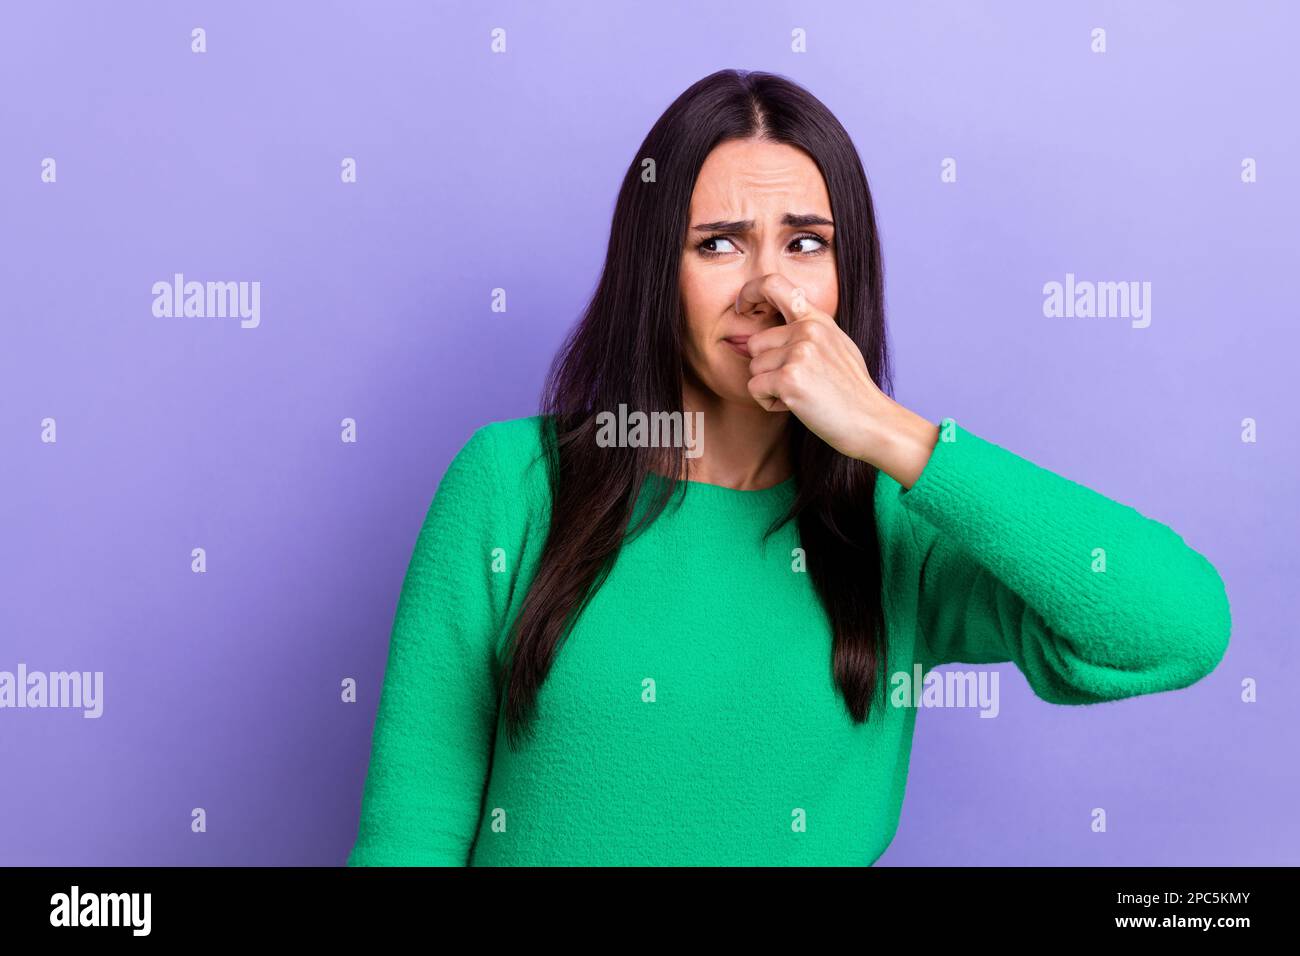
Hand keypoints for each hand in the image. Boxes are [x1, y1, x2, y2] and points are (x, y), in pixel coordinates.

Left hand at [738, 273, 939, 486]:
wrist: (870, 421)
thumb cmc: (851, 390)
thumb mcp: (835, 346)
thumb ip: (808, 332)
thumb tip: (777, 325)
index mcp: (818, 319)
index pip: (774, 284)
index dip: (750, 292)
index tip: (742, 307)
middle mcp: (808, 330)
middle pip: (755, 344)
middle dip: (767, 368)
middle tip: (799, 383)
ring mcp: (799, 353)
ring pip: (754, 368)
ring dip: (769, 387)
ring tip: (802, 394)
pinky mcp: (790, 379)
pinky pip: (755, 389)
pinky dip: (769, 403)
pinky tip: (797, 406)